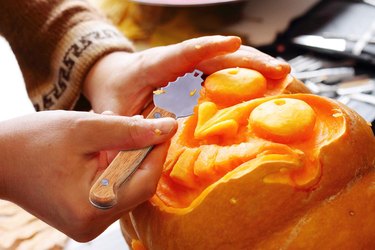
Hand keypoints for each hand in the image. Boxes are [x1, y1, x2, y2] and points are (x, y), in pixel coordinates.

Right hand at [0, 111, 176, 240]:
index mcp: (92, 208)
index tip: (166, 125)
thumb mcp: (85, 129)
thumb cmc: (34, 142)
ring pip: (128, 185)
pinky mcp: (86, 215)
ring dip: (129, 156)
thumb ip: (129, 130)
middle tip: (145, 123)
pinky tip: (107, 145)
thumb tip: (168, 129)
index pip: (145, 180)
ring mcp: (90, 223)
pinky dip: (117, 165)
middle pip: (138, 185)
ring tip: (119, 130)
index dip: (159, 151)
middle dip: (144, 152)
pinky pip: (114, 188)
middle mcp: (93, 224)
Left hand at [83, 35, 289, 114]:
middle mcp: (175, 61)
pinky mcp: (194, 74)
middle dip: (247, 60)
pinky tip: (265, 84)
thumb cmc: (113, 90)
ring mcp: (187, 66)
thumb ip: (119, 127)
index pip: (183, 53)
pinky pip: (221, 72)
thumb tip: (129, 154)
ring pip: (223, 61)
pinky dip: (243, 77)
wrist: (114, 75)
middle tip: (278, 69)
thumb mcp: (110, 109)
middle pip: (214, 55)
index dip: (207, 47)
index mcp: (152, 65)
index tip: (233, 43)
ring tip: (281, 74)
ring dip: (253, 66)